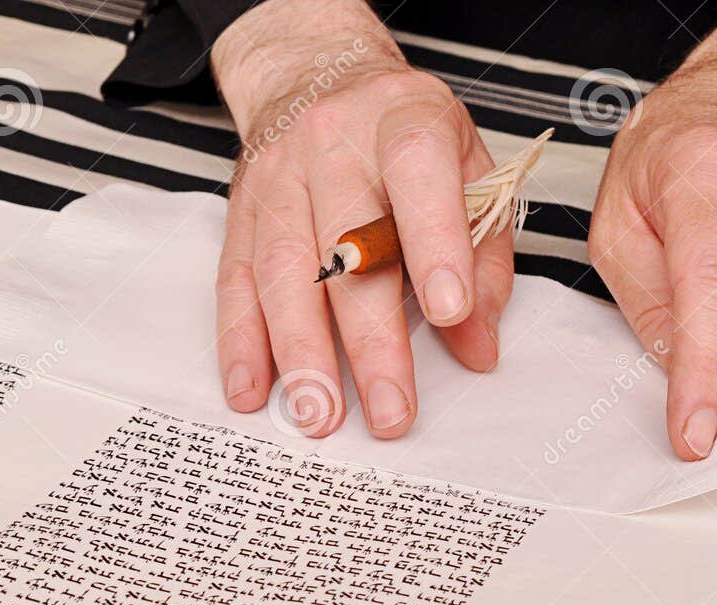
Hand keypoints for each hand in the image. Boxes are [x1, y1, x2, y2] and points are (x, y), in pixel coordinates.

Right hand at [211, 0, 510, 438]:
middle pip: (346, 247)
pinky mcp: (239, 215)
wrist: (314, 76)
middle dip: (369, 340)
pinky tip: (251, 390)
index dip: (434, 243)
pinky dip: (241, 343)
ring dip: (301, 354)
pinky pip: (234, 283)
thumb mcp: (466, 169)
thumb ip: (481, 258)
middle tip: (389, 410)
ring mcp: (278, 181)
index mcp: (403, 119)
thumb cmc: (401, 134)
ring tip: (320, 415)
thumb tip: (477, 345)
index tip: (450, 313)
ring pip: (284, 273)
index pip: (418, 175)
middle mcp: (334, 145)